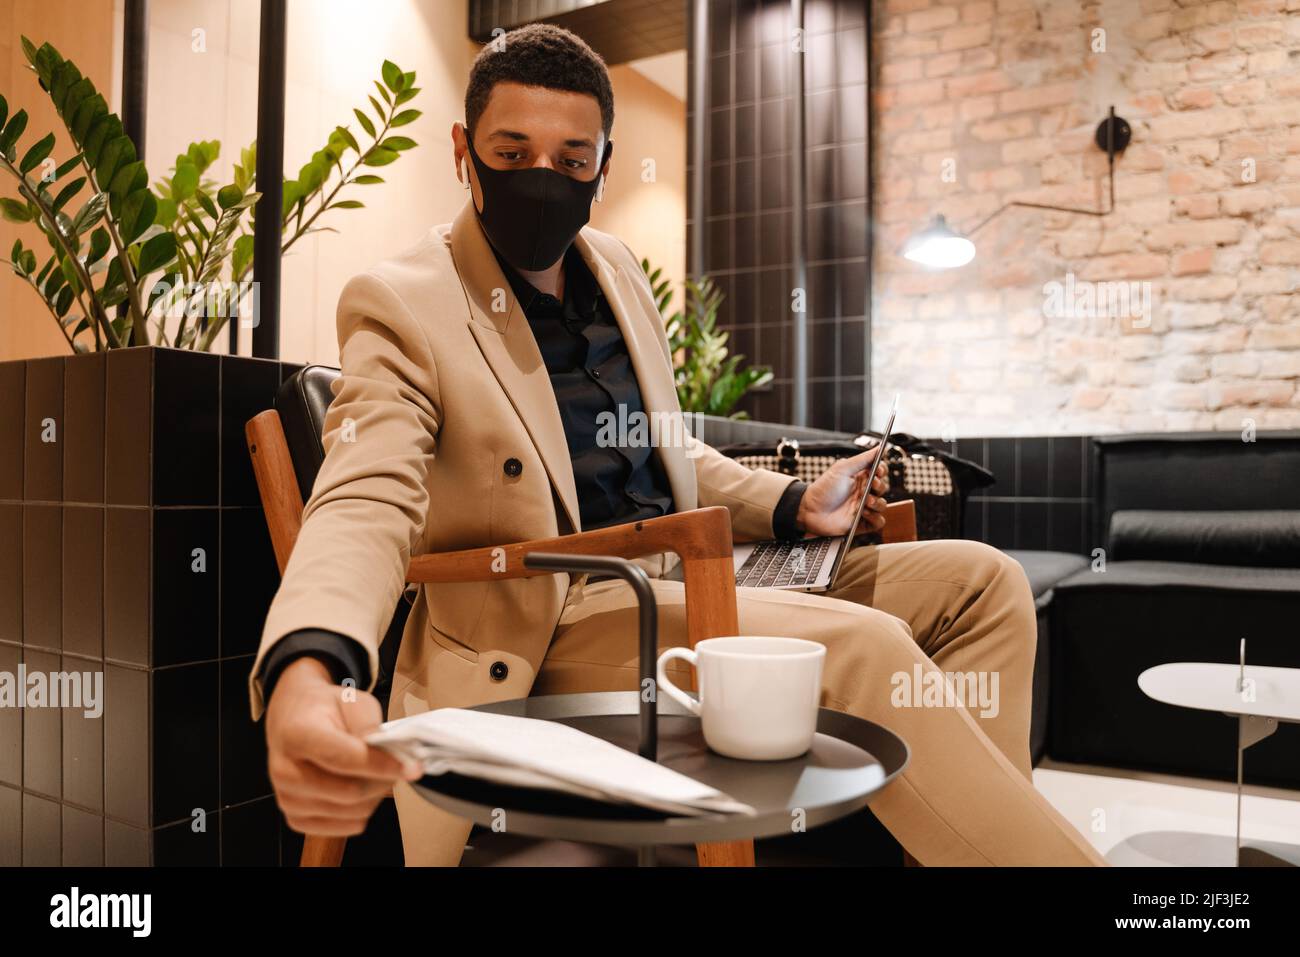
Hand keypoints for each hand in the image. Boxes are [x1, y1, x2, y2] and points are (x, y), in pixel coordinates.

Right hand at [265, 657, 421, 836]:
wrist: (292, 719)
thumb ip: (369, 726)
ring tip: (376, 771)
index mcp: (296, 735)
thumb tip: (391, 755)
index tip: (413, 768)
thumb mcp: (352, 701)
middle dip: (383, 780)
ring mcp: (288, 800)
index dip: (383, 765)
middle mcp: (285, 772)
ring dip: (375, 794)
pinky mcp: (295, 819)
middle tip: (398, 764)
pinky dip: (363, 809)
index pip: (346, 760)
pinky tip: (360, 786)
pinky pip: (346, 826)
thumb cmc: (326, 709)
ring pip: (352, 813)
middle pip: (350, 792)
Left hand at [794, 444, 889, 538]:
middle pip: (883, 488)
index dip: (882, 471)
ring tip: (866, 501)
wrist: (810, 510)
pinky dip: (875, 518)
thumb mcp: (842, 469)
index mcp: (859, 478)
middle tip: (872, 485)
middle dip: (880, 486)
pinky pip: (878, 522)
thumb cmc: (822, 489)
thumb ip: (862, 459)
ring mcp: (862, 507)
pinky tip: (865, 513)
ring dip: (878, 503)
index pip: (879, 472)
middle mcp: (863, 492)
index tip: (879, 471)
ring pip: (882, 505)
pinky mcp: (861, 523)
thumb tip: (879, 448)